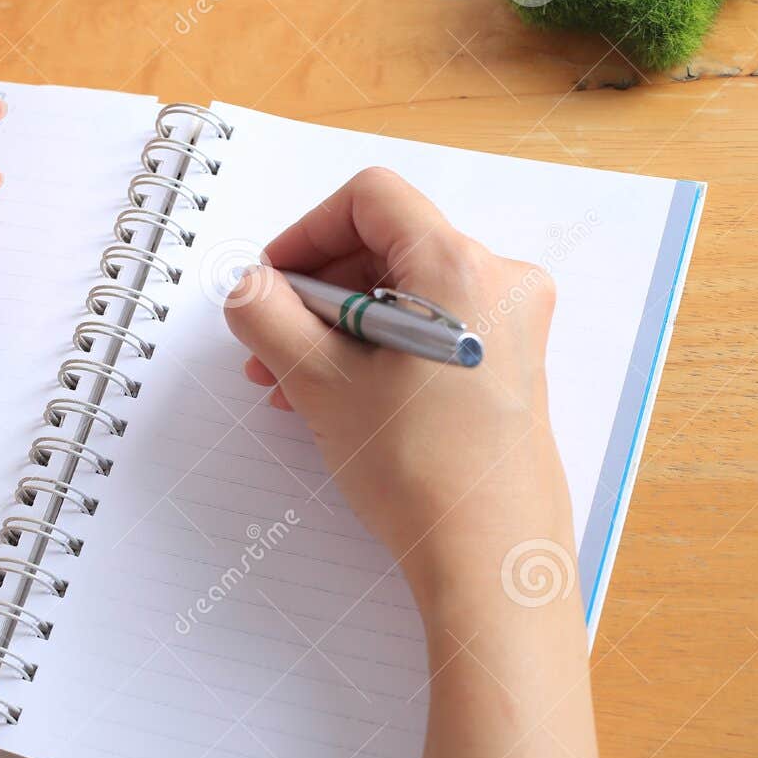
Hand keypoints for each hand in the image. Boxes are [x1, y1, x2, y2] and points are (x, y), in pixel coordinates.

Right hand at [224, 168, 573, 601]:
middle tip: (269, 343)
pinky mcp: (509, 364)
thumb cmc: (419, 469)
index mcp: (459, 265)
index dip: (307, 233)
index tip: (271, 281)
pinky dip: (378, 348)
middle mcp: (499, 281)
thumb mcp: (321, 383)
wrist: (491, 557)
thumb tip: (246, 286)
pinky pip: (430, 328)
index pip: (371, 200)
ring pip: (403, 293)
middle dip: (318, 292)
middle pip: (386, 247)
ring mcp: (511, 324)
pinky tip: (335, 396)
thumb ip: (269, 317)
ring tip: (291, 383)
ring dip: (340, 327)